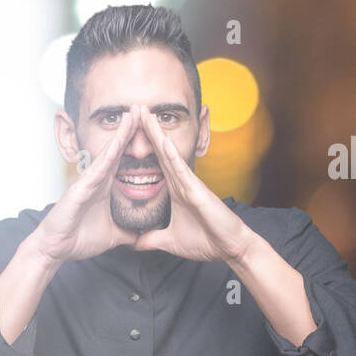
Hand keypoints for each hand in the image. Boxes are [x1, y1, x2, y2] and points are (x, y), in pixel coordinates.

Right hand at [31, 109, 140, 263]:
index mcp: (106, 188)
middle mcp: (98, 180)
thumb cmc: (79, 238)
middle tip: (143, 109)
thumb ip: (127, 232)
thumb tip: (143, 236)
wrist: (57, 248)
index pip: (125, 161)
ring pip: (109, 152)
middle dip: (130, 130)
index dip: (137, 145)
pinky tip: (119, 140)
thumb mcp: (113, 235)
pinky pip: (98, 167)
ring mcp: (89, 181)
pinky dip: (109, 153)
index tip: (152, 130)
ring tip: (133, 114)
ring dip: (121, 133)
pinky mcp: (81, 187)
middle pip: (118, 150)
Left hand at [132, 105, 257, 262]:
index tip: (127, 132)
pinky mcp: (196, 190)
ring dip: (156, 133)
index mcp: (174, 191)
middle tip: (134, 107)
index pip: (154, 163)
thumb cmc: (204, 241)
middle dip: (147, 129)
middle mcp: (181, 182)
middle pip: (160, 150)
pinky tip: (161, 140)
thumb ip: (152, 238)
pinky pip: (181, 168)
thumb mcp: (169, 240)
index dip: (142, 146)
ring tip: (144, 113)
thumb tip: (135, 242)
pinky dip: (171, 154)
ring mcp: (189, 183)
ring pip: (169, 153)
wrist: (228, 248)